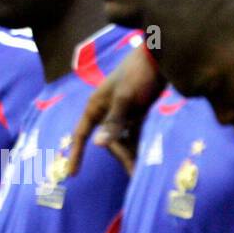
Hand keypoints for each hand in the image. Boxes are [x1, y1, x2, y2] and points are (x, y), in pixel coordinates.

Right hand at [67, 45, 161, 176]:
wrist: (160, 58)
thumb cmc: (138, 74)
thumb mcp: (126, 98)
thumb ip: (113, 122)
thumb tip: (97, 144)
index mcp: (96, 106)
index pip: (81, 134)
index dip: (76, 154)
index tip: (73, 174)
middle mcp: (105, 111)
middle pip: (107, 140)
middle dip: (119, 156)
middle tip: (135, 173)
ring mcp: (122, 112)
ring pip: (121, 138)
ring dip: (130, 153)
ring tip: (140, 171)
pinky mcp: (136, 112)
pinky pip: (133, 133)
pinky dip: (137, 144)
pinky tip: (144, 156)